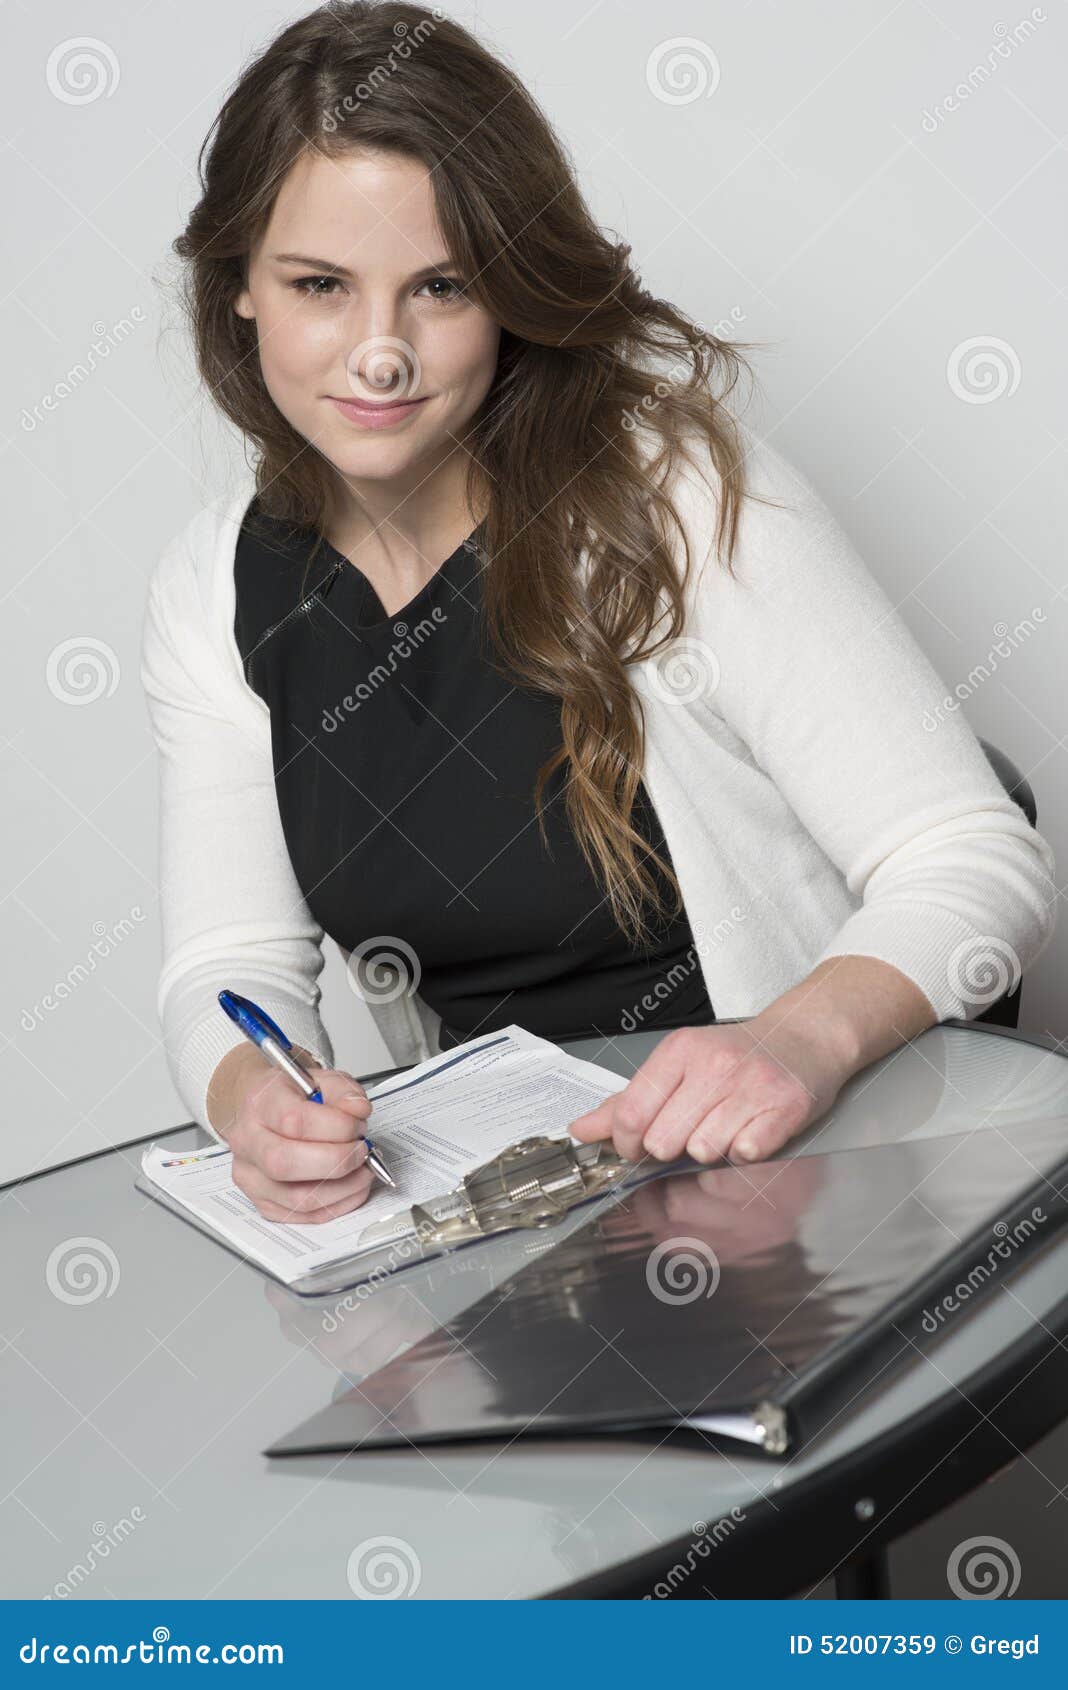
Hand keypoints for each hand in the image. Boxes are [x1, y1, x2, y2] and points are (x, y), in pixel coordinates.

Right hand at [216, 1048, 375, 1221]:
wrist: (266, 1111)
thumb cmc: (294, 1097)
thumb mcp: (321, 1078)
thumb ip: (343, 1091)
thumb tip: (357, 1112)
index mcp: (260, 1103)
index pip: (294, 1121)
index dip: (336, 1127)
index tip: (358, 1125)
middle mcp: (247, 1141)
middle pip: (287, 1163)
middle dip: (338, 1161)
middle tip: (362, 1151)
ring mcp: (250, 1176)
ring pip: (298, 1198)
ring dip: (343, 1188)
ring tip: (362, 1170)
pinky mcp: (262, 1202)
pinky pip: (304, 1216)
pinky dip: (337, 1205)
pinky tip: (351, 1187)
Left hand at [569, 1018, 852, 1165]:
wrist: (803, 1039)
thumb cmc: (736, 1056)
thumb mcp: (677, 1065)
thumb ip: (627, 1101)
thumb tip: (580, 1130)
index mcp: (680, 1050)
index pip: (631, 1114)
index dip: (627, 1143)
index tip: (637, 1146)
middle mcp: (715, 1064)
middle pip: (664, 1140)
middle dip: (672, 1147)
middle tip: (689, 1131)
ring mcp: (752, 1085)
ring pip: (704, 1151)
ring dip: (711, 1149)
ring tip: (724, 1126)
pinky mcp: (785, 1108)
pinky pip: (746, 1154)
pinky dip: (745, 1152)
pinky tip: (750, 1130)